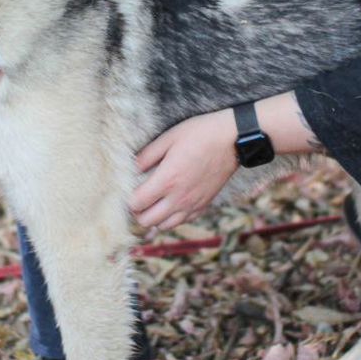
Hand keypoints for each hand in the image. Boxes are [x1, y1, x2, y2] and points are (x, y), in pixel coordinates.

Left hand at [130, 109, 237, 230]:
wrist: (233, 139)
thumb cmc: (200, 134)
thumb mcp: (169, 138)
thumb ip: (147, 155)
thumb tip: (131, 168)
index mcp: (167, 180)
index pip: (136, 203)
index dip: (127, 199)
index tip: (127, 189)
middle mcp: (179, 198)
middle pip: (147, 221)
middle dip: (137, 212)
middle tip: (137, 197)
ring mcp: (193, 204)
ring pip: (164, 226)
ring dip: (154, 217)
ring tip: (152, 202)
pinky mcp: (204, 205)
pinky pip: (183, 221)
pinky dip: (172, 217)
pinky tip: (170, 203)